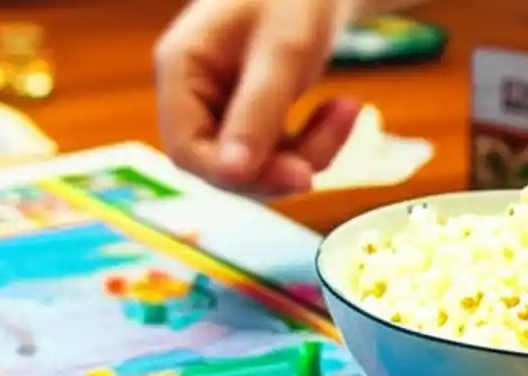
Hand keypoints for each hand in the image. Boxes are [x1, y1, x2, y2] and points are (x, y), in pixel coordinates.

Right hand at [155, 0, 364, 195]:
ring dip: (306, 153)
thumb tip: (233, 173)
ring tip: (347, 109)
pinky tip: (340, 110)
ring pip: (251, 166)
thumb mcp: (283, 49)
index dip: (234, 174)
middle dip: (282, 161)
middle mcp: (190, 96)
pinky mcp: (246, 117)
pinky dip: (310, 144)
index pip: (186, 148)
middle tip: (336, 130)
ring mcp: (217, 108)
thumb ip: (257, 109)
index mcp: (180, 71)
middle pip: (220, 164)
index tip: (296, 175)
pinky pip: (272, 154)